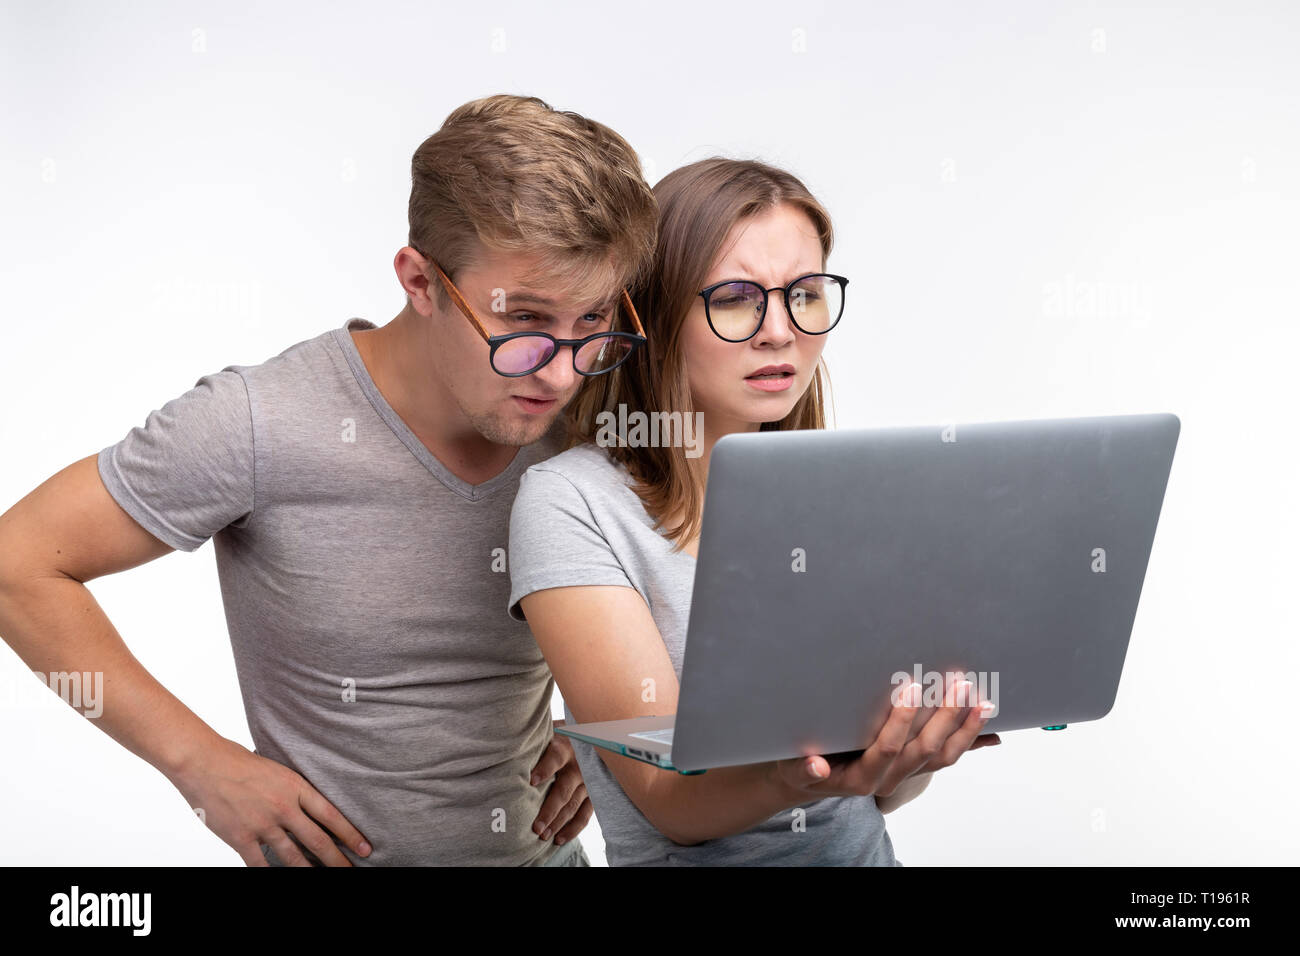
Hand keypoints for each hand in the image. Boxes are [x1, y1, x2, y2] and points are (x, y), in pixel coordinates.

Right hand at [168, 736, 371, 865]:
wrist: (205, 763)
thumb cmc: (239, 762)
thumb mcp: (277, 770)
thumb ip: (293, 792)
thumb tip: (309, 810)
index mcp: (295, 787)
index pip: (331, 815)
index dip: (350, 835)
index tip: (365, 848)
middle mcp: (283, 807)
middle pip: (317, 840)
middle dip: (337, 860)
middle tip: (352, 870)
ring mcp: (262, 824)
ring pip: (292, 857)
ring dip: (309, 872)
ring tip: (322, 879)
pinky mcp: (241, 837)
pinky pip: (260, 864)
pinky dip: (271, 874)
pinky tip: (279, 878)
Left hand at [530, 732, 592, 845]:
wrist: (584, 737)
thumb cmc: (555, 738)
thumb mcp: (547, 734)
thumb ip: (534, 743)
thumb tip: (506, 753)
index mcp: (565, 747)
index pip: (555, 758)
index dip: (545, 769)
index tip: (531, 782)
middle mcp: (579, 765)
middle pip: (564, 790)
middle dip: (550, 810)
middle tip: (536, 826)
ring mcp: (588, 781)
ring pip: (573, 805)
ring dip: (558, 823)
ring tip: (543, 835)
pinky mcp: (593, 794)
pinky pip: (585, 815)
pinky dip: (572, 829)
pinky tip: (558, 839)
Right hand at [774, 674, 1000, 799]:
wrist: (809, 781)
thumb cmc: (801, 766)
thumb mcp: (794, 768)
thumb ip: (804, 769)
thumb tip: (815, 767)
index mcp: (862, 778)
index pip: (887, 750)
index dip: (900, 722)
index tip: (909, 689)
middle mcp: (888, 779)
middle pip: (924, 750)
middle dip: (943, 717)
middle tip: (957, 684)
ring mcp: (904, 773)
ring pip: (942, 755)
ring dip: (964, 729)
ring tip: (982, 701)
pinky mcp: (913, 767)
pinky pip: (946, 758)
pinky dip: (970, 744)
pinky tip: (993, 733)